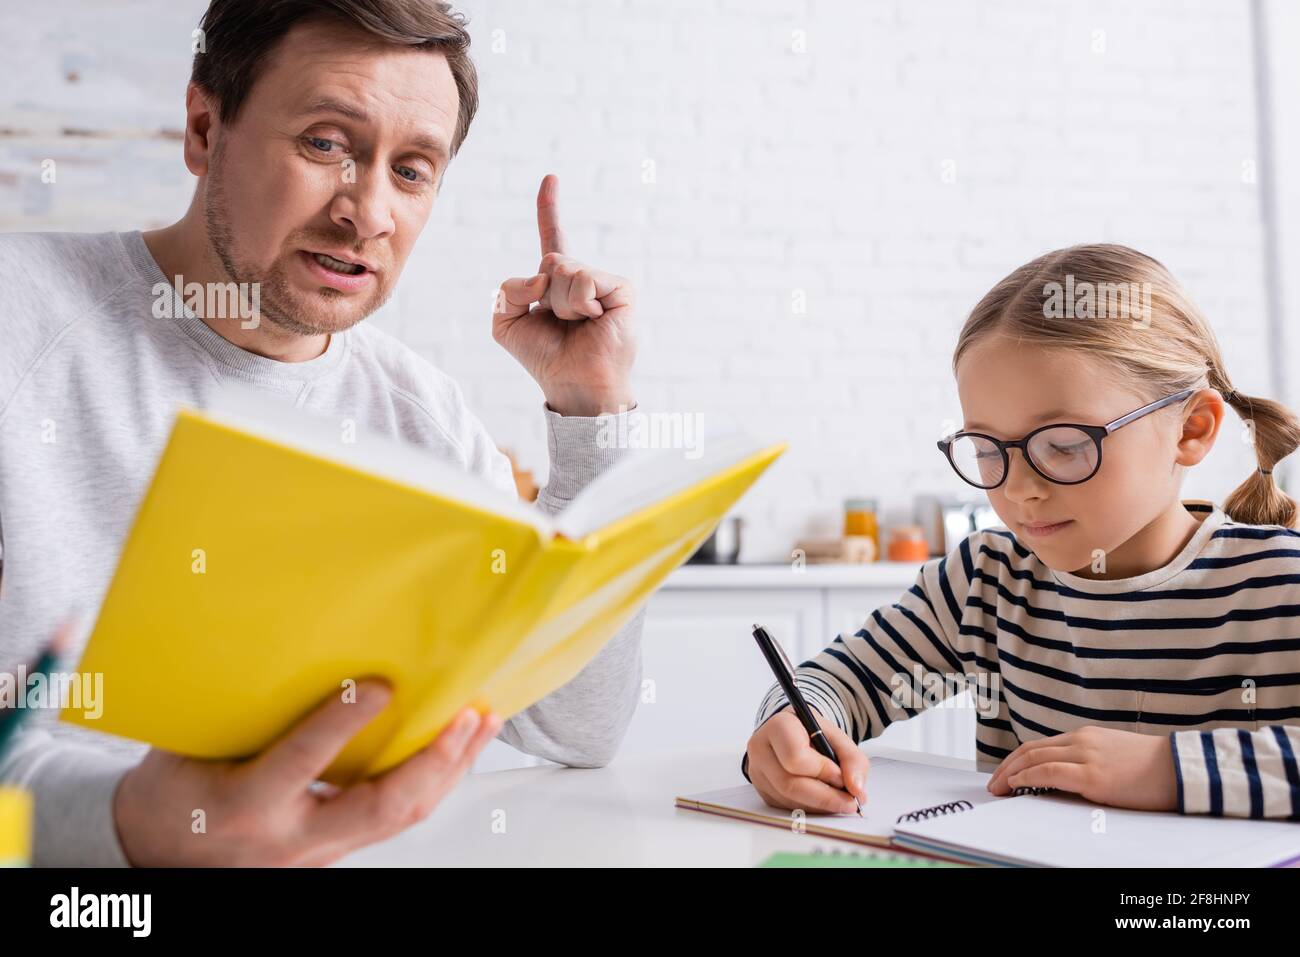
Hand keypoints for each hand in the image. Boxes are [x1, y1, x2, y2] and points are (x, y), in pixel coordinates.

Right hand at [112, 680, 501, 865]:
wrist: (155, 855)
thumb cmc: (173, 793)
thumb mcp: (188, 747)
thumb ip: (242, 708)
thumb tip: (295, 641)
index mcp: (243, 803)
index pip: (300, 762)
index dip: (342, 722)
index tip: (378, 684)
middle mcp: (289, 837)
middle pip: (379, 808)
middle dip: (432, 762)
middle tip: (466, 716)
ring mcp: (318, 852)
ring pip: (399, 819)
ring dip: (448, 770)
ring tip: (482, 724)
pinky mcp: (336, 851)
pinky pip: (394, 820)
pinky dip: (432, 783)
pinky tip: (456, 752)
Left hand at [492, 174, 635, 415]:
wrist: (573, 383)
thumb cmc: (544, 358)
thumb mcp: (506, 323)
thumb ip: (508, 288)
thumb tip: (543, 273)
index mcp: (556, 283)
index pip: (551, 237)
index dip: (549, 209)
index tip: (550, 179)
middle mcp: (582, 278)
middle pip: (550, 258)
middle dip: (544, 293)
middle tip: (561, 322)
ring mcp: (603, 282)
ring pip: (566, 268)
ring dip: (562, 303)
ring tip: (578, 325)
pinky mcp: (621, 290)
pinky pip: (586, 279)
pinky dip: (580, 304)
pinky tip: (594, 321)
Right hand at [744, 708, 867, 813]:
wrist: (793, 733)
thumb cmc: (812, 734)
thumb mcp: (837, 737)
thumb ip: (853, 760)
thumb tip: (856, 789)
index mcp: (779, 726)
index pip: (795, 756)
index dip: (821, 771)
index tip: (841, 776)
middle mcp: (761, 748)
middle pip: (789, 784)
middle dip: (824, 797)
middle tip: (849, 801)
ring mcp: (757, 770)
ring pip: (788, 800)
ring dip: (818, 806)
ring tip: (838, 799)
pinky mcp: (761, 789)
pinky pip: (785, 807)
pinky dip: (809, 808)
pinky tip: (821, 800)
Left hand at [986, 725, 1177, 810]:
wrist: (1181, 769)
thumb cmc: (1152, 768)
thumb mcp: (1113, 757)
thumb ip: (1088, 762)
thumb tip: (1065, 779)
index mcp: (1086, 736)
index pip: (1041, 745)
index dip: (1018, 759)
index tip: (1005, 772)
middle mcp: (1081, 741)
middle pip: (1031, 750)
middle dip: (1007, 766)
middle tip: (994, 782)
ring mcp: (1086, 756)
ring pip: (1035, 759)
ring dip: (1011, 773)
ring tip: (999, 788)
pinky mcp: (1092, 775)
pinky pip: (1048, 773)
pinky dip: (1027, 777)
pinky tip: (1017, 785)